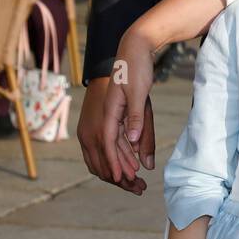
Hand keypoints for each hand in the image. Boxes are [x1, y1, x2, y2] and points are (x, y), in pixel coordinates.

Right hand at [77, 77, 150, 194]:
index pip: (108, 144)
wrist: (131, 50)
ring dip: (117, 166)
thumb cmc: (136, 69)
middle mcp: (99, 118)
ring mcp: (99, 119)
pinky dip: (117, 155)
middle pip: (104, 152)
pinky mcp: (104, 118)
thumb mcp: (139, 92)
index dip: (115, 163)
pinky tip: (128, 163)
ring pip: (104, 151)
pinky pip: (107, 144)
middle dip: (118, 172)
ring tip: (135, 181)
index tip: (123, 179)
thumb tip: (131, 140)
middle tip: (137, 187)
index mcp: (108, 112)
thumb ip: (135, 117)